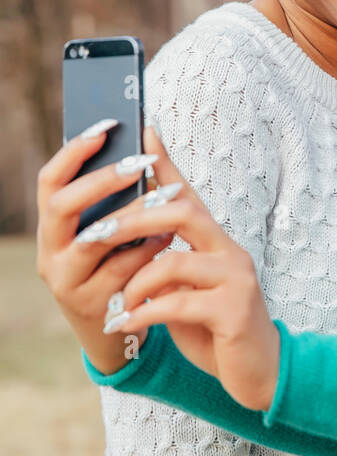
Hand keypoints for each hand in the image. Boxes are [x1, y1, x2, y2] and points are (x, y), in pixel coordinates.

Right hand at [36, 120, 173, 373]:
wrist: (118, 328)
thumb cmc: (117, 265)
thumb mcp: (112, 229)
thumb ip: (125, 189)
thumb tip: (149, 132)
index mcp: (52, 226)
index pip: (49, 181)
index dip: (74, 152)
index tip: (106, 127)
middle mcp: (50, 252)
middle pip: (63, 206)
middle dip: (103, 182)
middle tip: (139, 163)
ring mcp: (67, 281)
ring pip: (96, 240)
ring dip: (134, 216)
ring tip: (167, 197)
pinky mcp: (93, 305)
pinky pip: (122, 270)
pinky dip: (148, 250)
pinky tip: (168, 236)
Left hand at [92, 128, 280, 411]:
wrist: (260, 371)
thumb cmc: (218, 329)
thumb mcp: (187, 291)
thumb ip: (166, 266)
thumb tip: (131, 245)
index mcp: (217, 243)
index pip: (189, 194)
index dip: (167, 164)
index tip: (145, 131)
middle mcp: (230, 253)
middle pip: (182, 213)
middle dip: (133, 220)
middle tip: (96, 235)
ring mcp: (236, 280)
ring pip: (173, 262)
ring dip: (135, 283)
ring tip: (118, 305)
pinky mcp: (233, 311)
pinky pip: (177, 303)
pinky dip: (143, 312)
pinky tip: (126, 323)